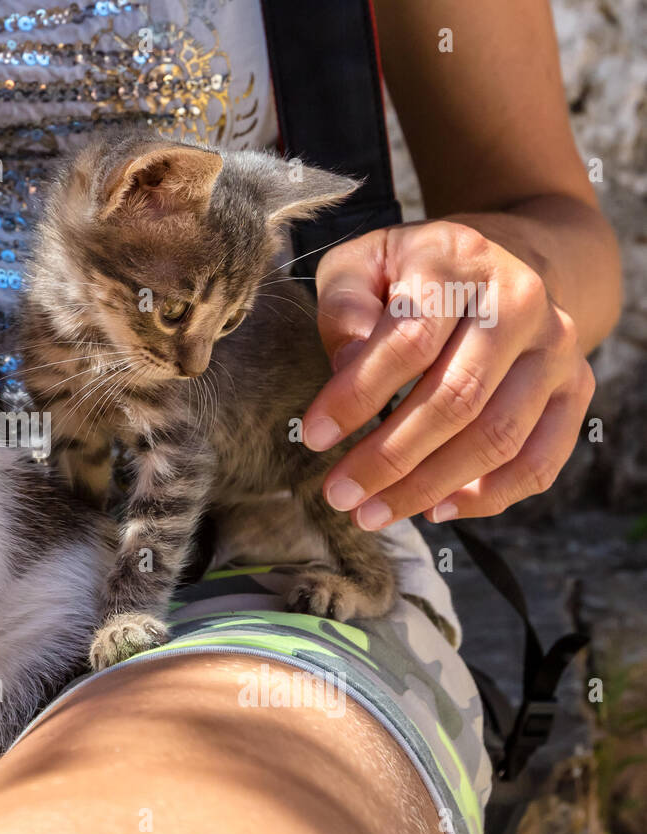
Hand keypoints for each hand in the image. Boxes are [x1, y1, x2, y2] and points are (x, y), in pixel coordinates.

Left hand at [302, 221, 595, 528]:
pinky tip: (434, 509)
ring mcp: (556, 349)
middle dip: (390, 458)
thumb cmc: (409, 275)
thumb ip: (345, 307)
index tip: (314, 437)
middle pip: (457, 398)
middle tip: (338, 495)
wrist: (495, 265)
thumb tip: (347, 364)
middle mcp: (520, 303)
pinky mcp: (576, 389)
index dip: (358, 396)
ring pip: (498, 438)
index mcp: (459, 263)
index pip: (410, 340)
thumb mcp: (363, 265)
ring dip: (430, 486)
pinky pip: (540, 461)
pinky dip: (488, 497)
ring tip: (372, 513)